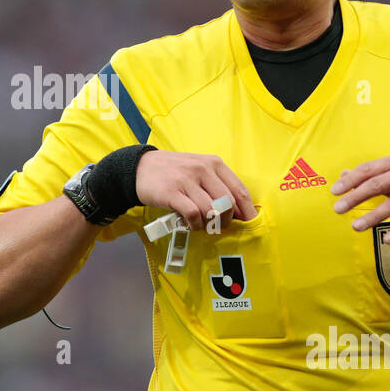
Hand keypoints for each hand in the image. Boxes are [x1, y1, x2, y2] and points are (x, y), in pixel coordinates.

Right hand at [135, 151, 256, 230]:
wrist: (140, 168)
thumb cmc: (174, 171)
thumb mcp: (199, 168)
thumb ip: (217, 185)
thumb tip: (238, 211)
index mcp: (214, 163)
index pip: (239, 190)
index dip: (247, 210)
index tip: (249, 223)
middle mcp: (202, 169)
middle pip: (227, 203)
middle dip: (227, 220)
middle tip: (220, 226)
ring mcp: (187, 180)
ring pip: (211, 210)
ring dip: (209, 224)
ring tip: (202, 224)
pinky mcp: (172, 193)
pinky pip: (193, 214)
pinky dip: (195, 224)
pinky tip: (191, 224)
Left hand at [330, 155, 389, 243]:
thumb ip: (373, 174)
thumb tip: (344, 175)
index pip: (369, 170)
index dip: (350, 181)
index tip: (334, 192)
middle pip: (376, 185)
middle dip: (355, 198)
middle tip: (337, 209)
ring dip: (372, 216)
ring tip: (355, 226)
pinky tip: (387, 239)